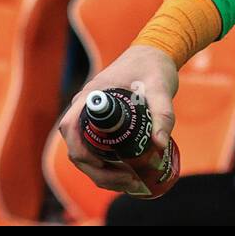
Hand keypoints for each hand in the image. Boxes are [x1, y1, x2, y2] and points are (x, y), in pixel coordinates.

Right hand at [57, 45, 178, 193]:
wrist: (154, 52)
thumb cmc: (154, 65)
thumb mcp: (161, 87)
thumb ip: (163, 113)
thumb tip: (159, 144)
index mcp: (92, 96)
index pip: (71, 129)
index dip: (82, 153)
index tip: (106, 166)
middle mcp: (86, 108)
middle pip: (77, 148)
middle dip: (98, 172)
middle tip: (129, 181)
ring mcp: (92, 116)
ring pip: (86, 152)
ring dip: (102, 172)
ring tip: (132, 182)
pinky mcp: (102, 122)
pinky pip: (95, 148)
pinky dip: (107, 165)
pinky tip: (129, 173)